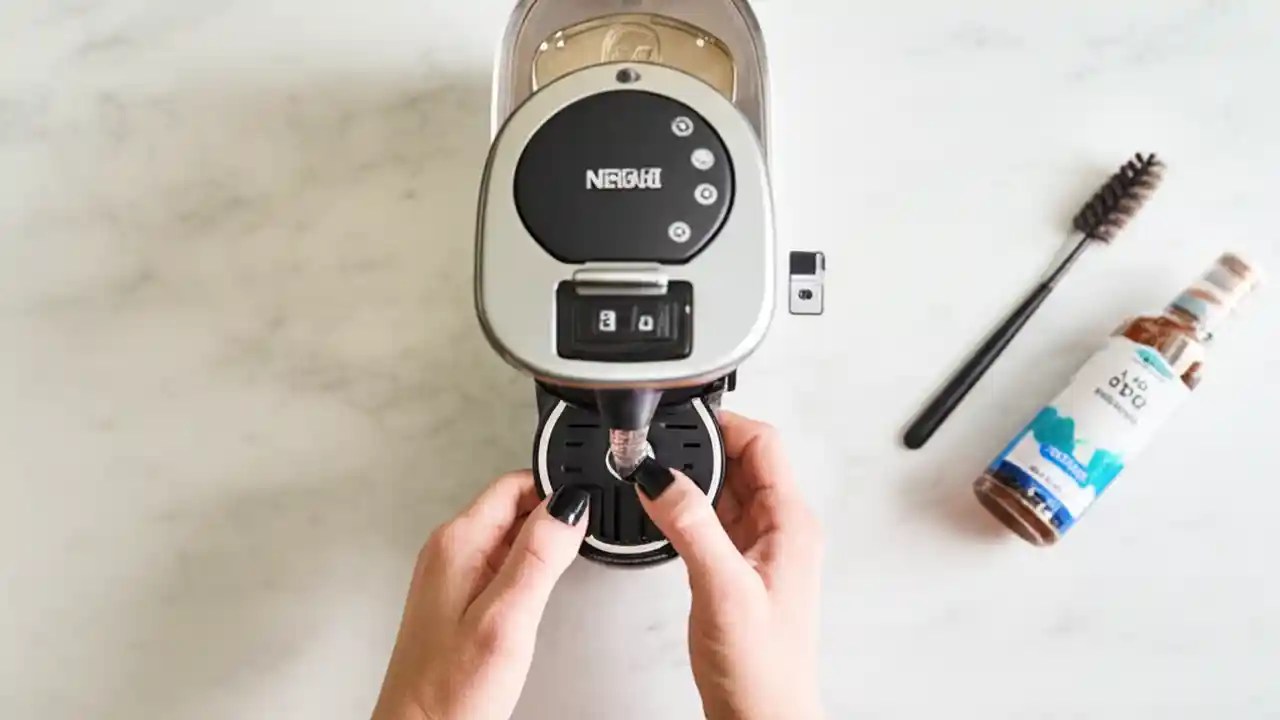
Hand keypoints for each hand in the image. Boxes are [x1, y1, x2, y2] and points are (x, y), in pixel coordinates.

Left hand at [373, 473, 589, 719]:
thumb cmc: (450, 691)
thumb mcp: (507, 618)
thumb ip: (539, 557)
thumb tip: (568, 506)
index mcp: (457, 544)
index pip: (513, 485)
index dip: (555, 489)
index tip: (587, 504)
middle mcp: (449, 552)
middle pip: (512, 506)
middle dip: (553, 515)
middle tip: (585, 539)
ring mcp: (452, 575)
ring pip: (509, 535)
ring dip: (542, 541)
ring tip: (567, 565)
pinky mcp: (459, 599)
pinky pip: (501, 563)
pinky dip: (529, 567)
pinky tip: (541, 592)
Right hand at [631, 412, 823, 719]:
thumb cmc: (763, 669)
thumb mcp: (723, 587)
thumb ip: (692, 524)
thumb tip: (661, 476)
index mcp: (791, 523)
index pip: (764, 443)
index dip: (725, 422)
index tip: (683, 418)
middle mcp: (782, 531)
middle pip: (744, 461)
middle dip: (702, 448)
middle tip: (660, 445)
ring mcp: (762, 550)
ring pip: (728, 490)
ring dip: (695, 479)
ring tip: (656, 478)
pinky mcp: (740, 570)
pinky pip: (716, 521)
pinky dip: (690, 510)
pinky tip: (667, 517)